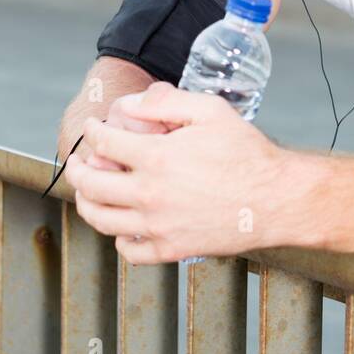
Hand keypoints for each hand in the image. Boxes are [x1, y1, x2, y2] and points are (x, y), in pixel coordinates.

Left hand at [65, 82, 292, 263]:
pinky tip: (125, 224)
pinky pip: (130, 251)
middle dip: (77, 169)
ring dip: (87, 203)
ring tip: (89, 192)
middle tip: (78, 161)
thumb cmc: (248, 153)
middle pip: (90, 185)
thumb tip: (127, 105)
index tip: (95, 128)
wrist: (276, 199)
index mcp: (157, 158)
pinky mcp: (173, 250)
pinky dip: (119, 238)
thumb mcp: (209, 110)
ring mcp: (159, 227)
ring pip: (102, 220)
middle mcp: (150, 196)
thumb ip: (164, 102)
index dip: (93, 131)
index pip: (103, 143)